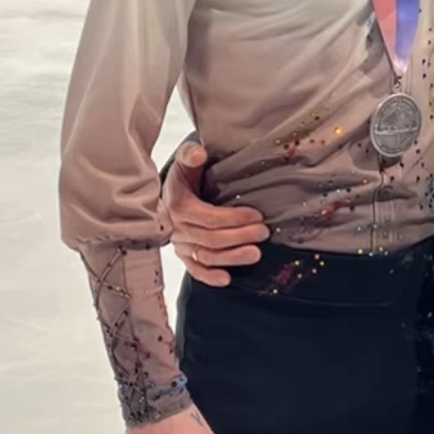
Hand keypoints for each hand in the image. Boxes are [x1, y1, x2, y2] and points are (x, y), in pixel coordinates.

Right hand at [161, 142, 266, 286]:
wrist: (168, 194)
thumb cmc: (184, 177)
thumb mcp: (185, 162)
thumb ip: (190, 155)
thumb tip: (198, 153)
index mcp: (178, 205)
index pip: (208, 217)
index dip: (233, 218)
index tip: (256, 215)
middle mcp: (177, 228)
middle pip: (211, 238)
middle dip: (240, 236)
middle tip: (264, 232)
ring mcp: (180, 244)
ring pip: (207, 256)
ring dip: (232, 257)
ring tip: (256, 254)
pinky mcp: (184, 255)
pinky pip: (194, 269)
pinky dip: (209, 276)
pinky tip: (227, 279)